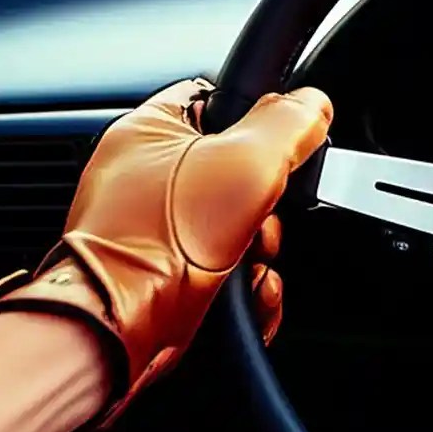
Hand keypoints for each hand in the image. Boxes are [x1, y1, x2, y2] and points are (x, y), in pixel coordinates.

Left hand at [0, 79, 330, 422]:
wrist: (119, 330)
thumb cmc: (160, 243)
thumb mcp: (248, 160)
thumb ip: (290, 122)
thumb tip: (313, 106)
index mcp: (149, 130)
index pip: (220, 101)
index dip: (260, 124)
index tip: (279, 149)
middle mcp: (145, 177)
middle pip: (241, 174)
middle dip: (267, 209)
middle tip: (258, 220)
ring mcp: (152, 230)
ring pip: (240, 228)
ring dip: (260, 253)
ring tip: (245, 262)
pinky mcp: (163, 275)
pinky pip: (226, 270)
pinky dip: (245, 286)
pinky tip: (243, 292)